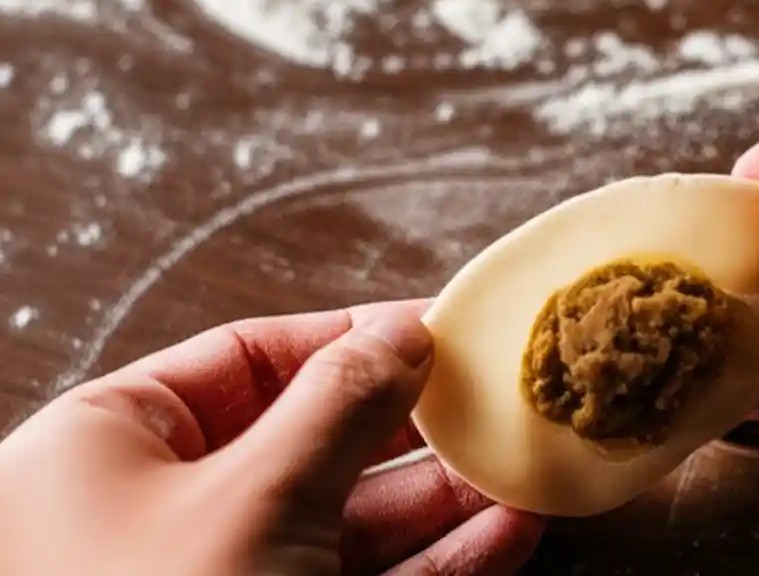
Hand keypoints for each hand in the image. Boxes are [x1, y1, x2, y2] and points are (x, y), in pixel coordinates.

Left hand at [0, 300, 543, 575]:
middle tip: (500, 399)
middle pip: (314, 437)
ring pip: (352, 520)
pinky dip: (440, 562)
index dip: (353, 337)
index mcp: (113, 446)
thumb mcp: (255, 495)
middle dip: (416, 425)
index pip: (250, 356)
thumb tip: (403, 331)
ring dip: (446, 499)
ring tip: (525, 468)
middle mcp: (166, 510)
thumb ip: (337, 402)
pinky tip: (509, 534)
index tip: (444, 326)